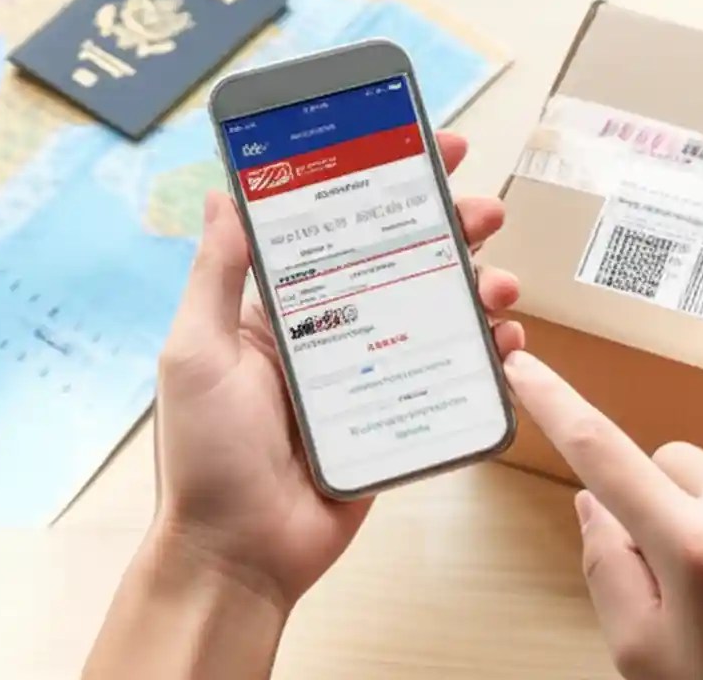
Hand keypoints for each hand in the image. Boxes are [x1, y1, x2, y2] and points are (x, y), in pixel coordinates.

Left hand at [152, 133, 525, 610]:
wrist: (241, 554)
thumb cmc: (206, 456)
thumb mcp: (197, 352)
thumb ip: (217, 276)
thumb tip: (223, 193)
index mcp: (286, 308)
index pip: (341, 228)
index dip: (384, 184)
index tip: (425, 146)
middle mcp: (334, 332)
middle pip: (404, 262)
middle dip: (449, 227)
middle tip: (485, 209)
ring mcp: (371, 374)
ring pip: (437, 313)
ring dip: (478, 288)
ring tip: (501, 285)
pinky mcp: (398, 417)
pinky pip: (451, 375)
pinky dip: (486, 355)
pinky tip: (505, 344)